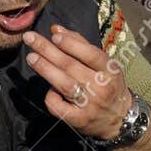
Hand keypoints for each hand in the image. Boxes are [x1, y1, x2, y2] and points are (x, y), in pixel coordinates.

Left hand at [24, 24, 128, 140]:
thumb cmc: (109, 85)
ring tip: (31, 57)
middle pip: (71, 67)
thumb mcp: (104, 64)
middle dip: (48, 51)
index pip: (91, 55)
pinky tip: (47, 89)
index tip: (54, 36)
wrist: (119, 118)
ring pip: (64, 84)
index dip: (72, 45)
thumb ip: (81, 46)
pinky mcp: (79, 120)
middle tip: (30, 39)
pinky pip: (59, 107)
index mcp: (111, 71)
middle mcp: (102, 87)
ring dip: (45, 69)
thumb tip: (56, 30)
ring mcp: (90, 105)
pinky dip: (51, 97)